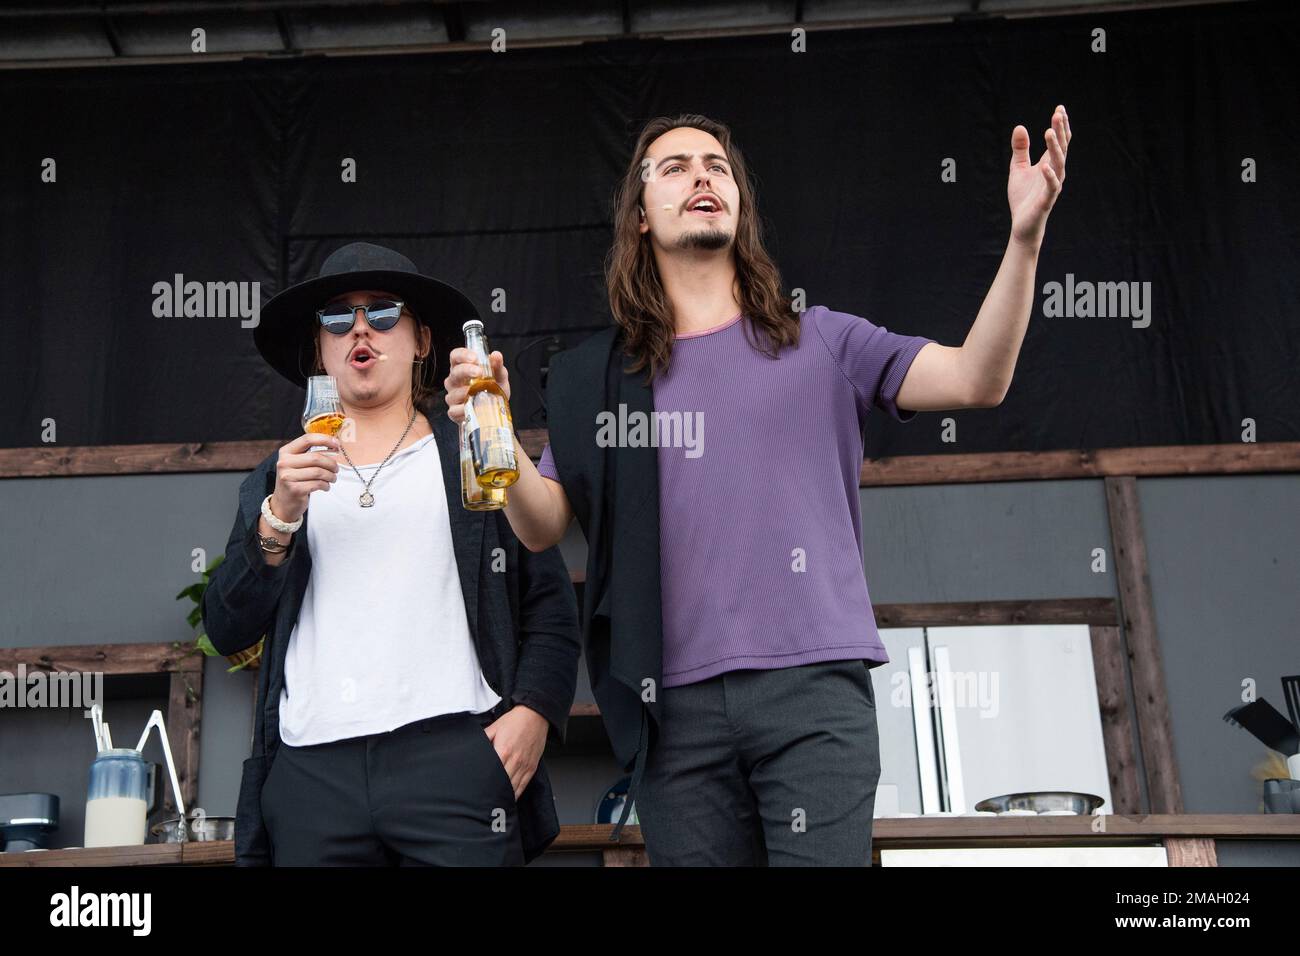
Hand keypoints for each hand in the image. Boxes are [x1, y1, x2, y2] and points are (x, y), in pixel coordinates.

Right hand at [269, 431, 339, 522]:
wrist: (283, 503)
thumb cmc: (295, 480)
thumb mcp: (296, 463)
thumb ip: (310, 453)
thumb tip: (334, 444)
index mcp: (286, 452)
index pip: (307, 439)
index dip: (325, 440)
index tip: (337, 444)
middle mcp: (284, 462)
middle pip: (316, 458)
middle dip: (331, 463)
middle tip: (336, 469)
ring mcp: (288, 476)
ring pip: (319, 472)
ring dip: (330, 476)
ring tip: (332, 478)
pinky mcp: (295, 489)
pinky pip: (318, 484)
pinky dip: (326, 485)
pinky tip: (325, 486)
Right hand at [444, 348, 509, 423]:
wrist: (495, 411)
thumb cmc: (493, 390)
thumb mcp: (499, 377)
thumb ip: (497, 366)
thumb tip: (496, 355)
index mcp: (462, 367)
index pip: (456, 356)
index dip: (463, 355)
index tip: (474, 358)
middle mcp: (455, 381)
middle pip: (454, 372)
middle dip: (466, 370)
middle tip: (479, 372)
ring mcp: (452, 396)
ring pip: (454, 392)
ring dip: (465, 392)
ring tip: (477, 392)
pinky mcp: (453, 412)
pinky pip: (454, 410)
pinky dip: (463, 409)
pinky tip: (472, 408)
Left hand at [482, 705, 547, 800]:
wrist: (535, 716)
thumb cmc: (515, 721)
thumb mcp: (494, 727)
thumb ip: (483, 739)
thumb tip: (471, 748)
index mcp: (503, 751)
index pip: (491, 774)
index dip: (483, 785)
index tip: (477, 792)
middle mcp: (514, 761)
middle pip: (501, 784)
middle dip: (492, 794)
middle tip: (482, 802)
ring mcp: (524, 766)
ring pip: (512, 788)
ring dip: (503, 797)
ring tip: (494, 805)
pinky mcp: (531, 768)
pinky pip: (523, 786)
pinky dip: (515, 795)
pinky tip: (508, 800)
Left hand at [1007, 104, 1070, 248]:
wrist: (1022, 224)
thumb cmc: (1023, 197)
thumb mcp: (1018, 168)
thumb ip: (1020, 149)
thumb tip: (1020, 127)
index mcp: (1049, 163)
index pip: (1059, 141)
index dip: (1060, 125)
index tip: (1059, 108)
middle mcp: (1054, 172)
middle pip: (1061, 148)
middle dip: (1060, 131)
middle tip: (1058, 113)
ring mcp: (1052, 185)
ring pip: (1058, 163)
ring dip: (1055, 148)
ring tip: (1049, 132)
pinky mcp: (1046, 200)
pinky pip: (1051, 186)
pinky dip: (1049, 176)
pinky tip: (1044, 166)